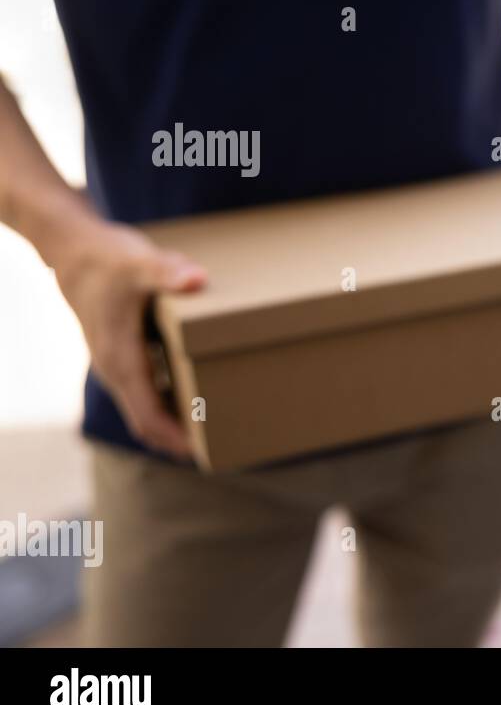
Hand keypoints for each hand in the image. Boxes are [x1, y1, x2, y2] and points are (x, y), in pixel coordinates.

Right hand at [50, 215, 206, 458]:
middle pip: (147, 422)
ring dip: (175, 424)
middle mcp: (116, 370)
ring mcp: (116, 364)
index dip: (176, 439)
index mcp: (121, 360)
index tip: (206, 454)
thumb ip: (167, 273)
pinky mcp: (122, 354)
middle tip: (222, 450)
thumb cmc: (108, 260)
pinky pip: (146, 391)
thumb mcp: (139, 264)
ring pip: (145, 408)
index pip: (148, 417)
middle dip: (180, 440)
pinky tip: (197, 397)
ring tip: (216, 432)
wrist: (73, 250)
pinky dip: (168, 403)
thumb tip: (196, 279)